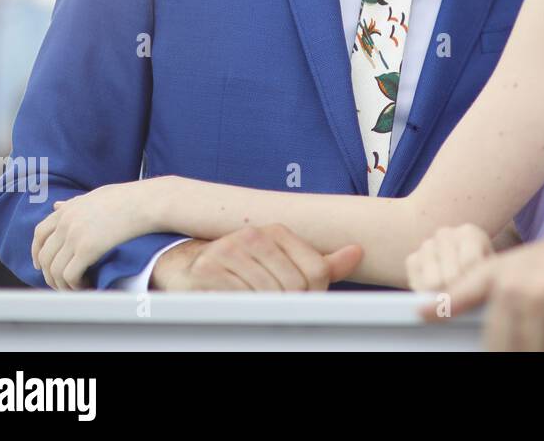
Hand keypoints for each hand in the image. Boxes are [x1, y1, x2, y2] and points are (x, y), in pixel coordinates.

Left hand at [32, 181, 154, 289]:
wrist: (150, 202)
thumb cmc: (131, 198)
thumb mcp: (97, 195)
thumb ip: (74, 203)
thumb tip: (56, 205)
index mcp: (68, 209)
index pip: (40, 234)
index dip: (37, 252)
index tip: (41, 265)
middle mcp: (66, 223)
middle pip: (45, 256)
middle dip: (49, 274)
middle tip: (61, 283)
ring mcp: (75, 235)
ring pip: (54, 270)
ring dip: (62, 284)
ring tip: (76, 288)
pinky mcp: (87, 249)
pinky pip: (69, 275)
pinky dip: (74, 285)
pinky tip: (86, 285)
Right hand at [151, 225, 363, 291]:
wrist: (186, 264)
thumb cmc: (241, 266)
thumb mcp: (282, 260)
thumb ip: (320, 263)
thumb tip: (357, 252)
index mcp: (277, 232)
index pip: (316, 272)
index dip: (312, 295)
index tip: (299, 301)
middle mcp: (253, 237)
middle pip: (294, 288)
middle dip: (288, 306)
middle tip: (275, 310)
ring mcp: (228, 252)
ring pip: (268, 298)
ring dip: (264, 312)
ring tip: (254, 308)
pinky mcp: (206, 273)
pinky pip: (239, 303)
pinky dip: (242, 312)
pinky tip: (236, 306)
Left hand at [419, 209, 543, 350]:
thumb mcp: (502, 269)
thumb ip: (463, 292)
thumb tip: (421, 311)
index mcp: (506, 284)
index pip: (497, 344)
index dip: (501, 355)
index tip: (502, 356)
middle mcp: (534, 289)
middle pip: (527, 352)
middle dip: (532, 355)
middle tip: (539, 346)